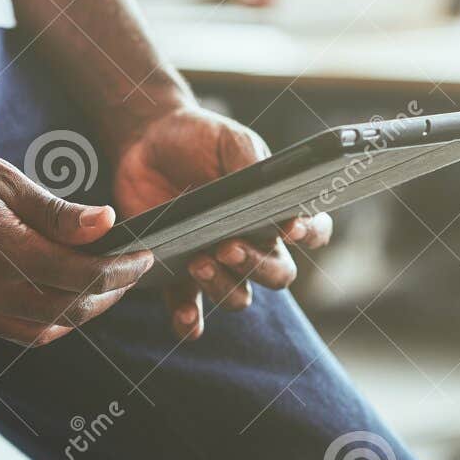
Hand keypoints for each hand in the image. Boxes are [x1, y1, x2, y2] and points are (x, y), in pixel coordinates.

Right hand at [0, 130, 153, 346]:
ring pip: (46, 328)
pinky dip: (51, 322)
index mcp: (1, 252)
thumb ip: (54, 210)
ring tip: (109, 284)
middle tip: (137, 269)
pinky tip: (64, 298)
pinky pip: (16, 332)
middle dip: (112, 293)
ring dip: (84, 312)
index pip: (81, 275)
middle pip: (70, 309)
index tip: (148, 253)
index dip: (122, 269)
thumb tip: (108, 222)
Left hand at [111, 107, 332, 340]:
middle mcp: (253, 242)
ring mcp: (217, 261)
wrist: (146, 139)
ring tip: (198, 261)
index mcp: (275, 209)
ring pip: (239, 296)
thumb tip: (274, 201)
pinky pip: (189, 309)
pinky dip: (190, 321)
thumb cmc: (198, 138)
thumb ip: (253, 165)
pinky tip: (186, 318)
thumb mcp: (230, 140)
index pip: (313, 231)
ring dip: (224, 287)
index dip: (311, 235)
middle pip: (278, 274)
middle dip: (258, 266)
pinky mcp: (179, 274)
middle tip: (228, 245)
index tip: (291, 228)